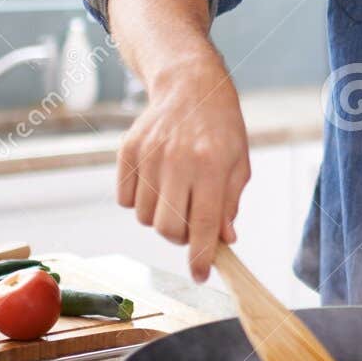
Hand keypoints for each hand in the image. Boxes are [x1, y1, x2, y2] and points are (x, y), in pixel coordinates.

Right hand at [117, 55, 249, 282]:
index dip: (202, 257)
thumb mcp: (237, 165)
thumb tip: (224, 242)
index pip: (205, 225)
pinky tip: (156, 184)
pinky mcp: (127, 151)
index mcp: (211, 165)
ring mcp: (149, 155)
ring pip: (144, 217)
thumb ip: (229, 205)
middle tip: (190, 225)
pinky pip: (124, 199)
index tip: (201, 274)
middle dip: (180, 237)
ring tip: (175, 196)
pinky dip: (138, 202)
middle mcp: (177, 160)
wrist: (191, 86)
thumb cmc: (221, 128)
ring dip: (159, 218)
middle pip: (169, 228)